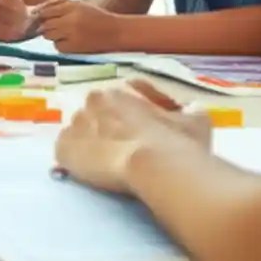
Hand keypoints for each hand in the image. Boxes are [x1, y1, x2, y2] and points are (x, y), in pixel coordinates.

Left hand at [36, 0, 121, 52]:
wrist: (115, 32)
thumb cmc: (96, 17)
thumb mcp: (80, 5)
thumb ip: (60, 6)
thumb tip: (38, 12)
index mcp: (73, 7)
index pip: (47, 11)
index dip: (41, 15)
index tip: (39, 18)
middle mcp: (71, 20)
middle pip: (46, 24)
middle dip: (46, 26)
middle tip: (52, 27)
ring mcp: (72, 34)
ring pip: (49, 36)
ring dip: (52, 35)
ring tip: (63, 33)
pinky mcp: (75, 47)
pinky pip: (58, 47)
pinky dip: (60, 44)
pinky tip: (70, 41)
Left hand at [55, 80, 211, 193]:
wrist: (154, 166)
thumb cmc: (176, 141)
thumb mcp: (197, 120)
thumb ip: (191, 110)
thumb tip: (191, 109)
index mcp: (121, 90)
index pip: (130, 93)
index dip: (146, 108)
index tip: (156, 125)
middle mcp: (93, 100)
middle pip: (102, 112)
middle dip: (114, 125)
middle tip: (130, 146)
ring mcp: (75, 124)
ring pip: (82, 131)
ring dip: (94, 142)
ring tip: (110, 161)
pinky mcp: (63, 148)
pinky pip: (66, 151)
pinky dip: (76, 159)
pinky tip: (90, 170)